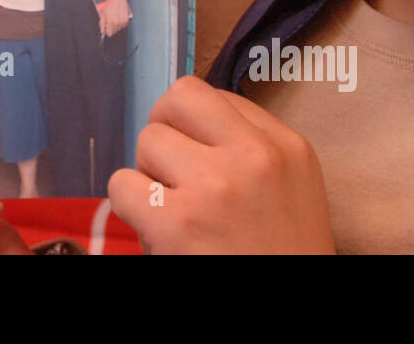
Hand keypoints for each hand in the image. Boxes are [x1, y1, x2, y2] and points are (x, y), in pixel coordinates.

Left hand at [101, 0, 130, 36]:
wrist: (118, 0)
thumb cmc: (110, 6)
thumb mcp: (103, 14)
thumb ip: (102, 24)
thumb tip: (102, 31)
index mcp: (110, 22)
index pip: (109, 34)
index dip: (107, 32)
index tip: (107, 30)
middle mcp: (117, 23)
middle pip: (114, 32)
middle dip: (111, 28)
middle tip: (110, 21)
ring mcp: (122, 22)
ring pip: (119, 29)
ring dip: (116, 26)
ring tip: (115, 18)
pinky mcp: (126, 20)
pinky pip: (123, 26)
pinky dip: (121, 23)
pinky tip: (119, 18)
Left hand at [108, 76, 335, 253]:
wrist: (288, 318)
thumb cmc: (280, 255)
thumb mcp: (291, 188)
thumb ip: (250, 147)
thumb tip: (188, 120)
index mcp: (286, 147)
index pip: (215, 94)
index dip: (194, 124)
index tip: (198, 153)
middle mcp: (255, 157)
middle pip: (176, 100)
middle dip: (166, 133)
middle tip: (173, 172)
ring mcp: (214, 186)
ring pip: (147, 141)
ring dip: (149, 175)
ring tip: (174, 208)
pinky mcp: (176, 222)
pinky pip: (122, 185)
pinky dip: (131, 208)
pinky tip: (159, 230)